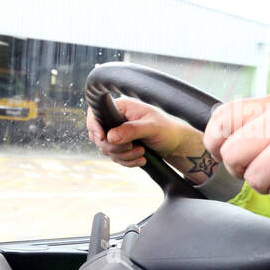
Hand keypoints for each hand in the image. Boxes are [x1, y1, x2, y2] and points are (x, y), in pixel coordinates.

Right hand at [86, 96, 217, 181]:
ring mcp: (117, 133)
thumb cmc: (167, 130)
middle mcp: (116, 119)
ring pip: (107, 149)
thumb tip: (110, 136)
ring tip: (142, 153)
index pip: (96, 112)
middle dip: (116, 148)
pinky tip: (141, 159)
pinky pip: (115, 157)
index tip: (103, 138)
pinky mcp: (121, 146)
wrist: (175, 144)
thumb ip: (131, 130)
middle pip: (99, 136)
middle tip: (134, 148)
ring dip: (124, 156)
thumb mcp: (151, 127)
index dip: (94, 126)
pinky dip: (127, 162)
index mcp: (122, 107)